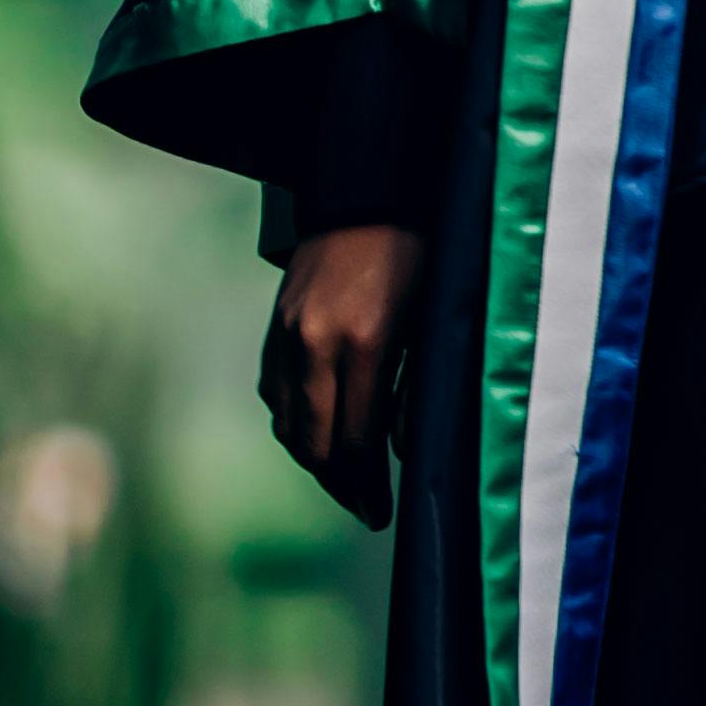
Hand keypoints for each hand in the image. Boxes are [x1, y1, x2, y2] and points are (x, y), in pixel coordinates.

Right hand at [261, 224, 427, 526]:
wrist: (368, 192)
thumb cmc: (417, 255)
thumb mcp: (431, 321)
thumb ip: (413, 388)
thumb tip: (394, 451)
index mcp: (363, 342)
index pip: (356, 440)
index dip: (366, 485)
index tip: (380, 513)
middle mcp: (315, 343)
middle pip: (315, 442)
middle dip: (340, 484)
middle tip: (365, 509)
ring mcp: (288, 335)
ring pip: (287, 423)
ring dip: (313, 458)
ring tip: (345, 481)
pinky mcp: (275, 327)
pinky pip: (274, 394)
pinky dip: (293, 423)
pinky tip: (318, 435)